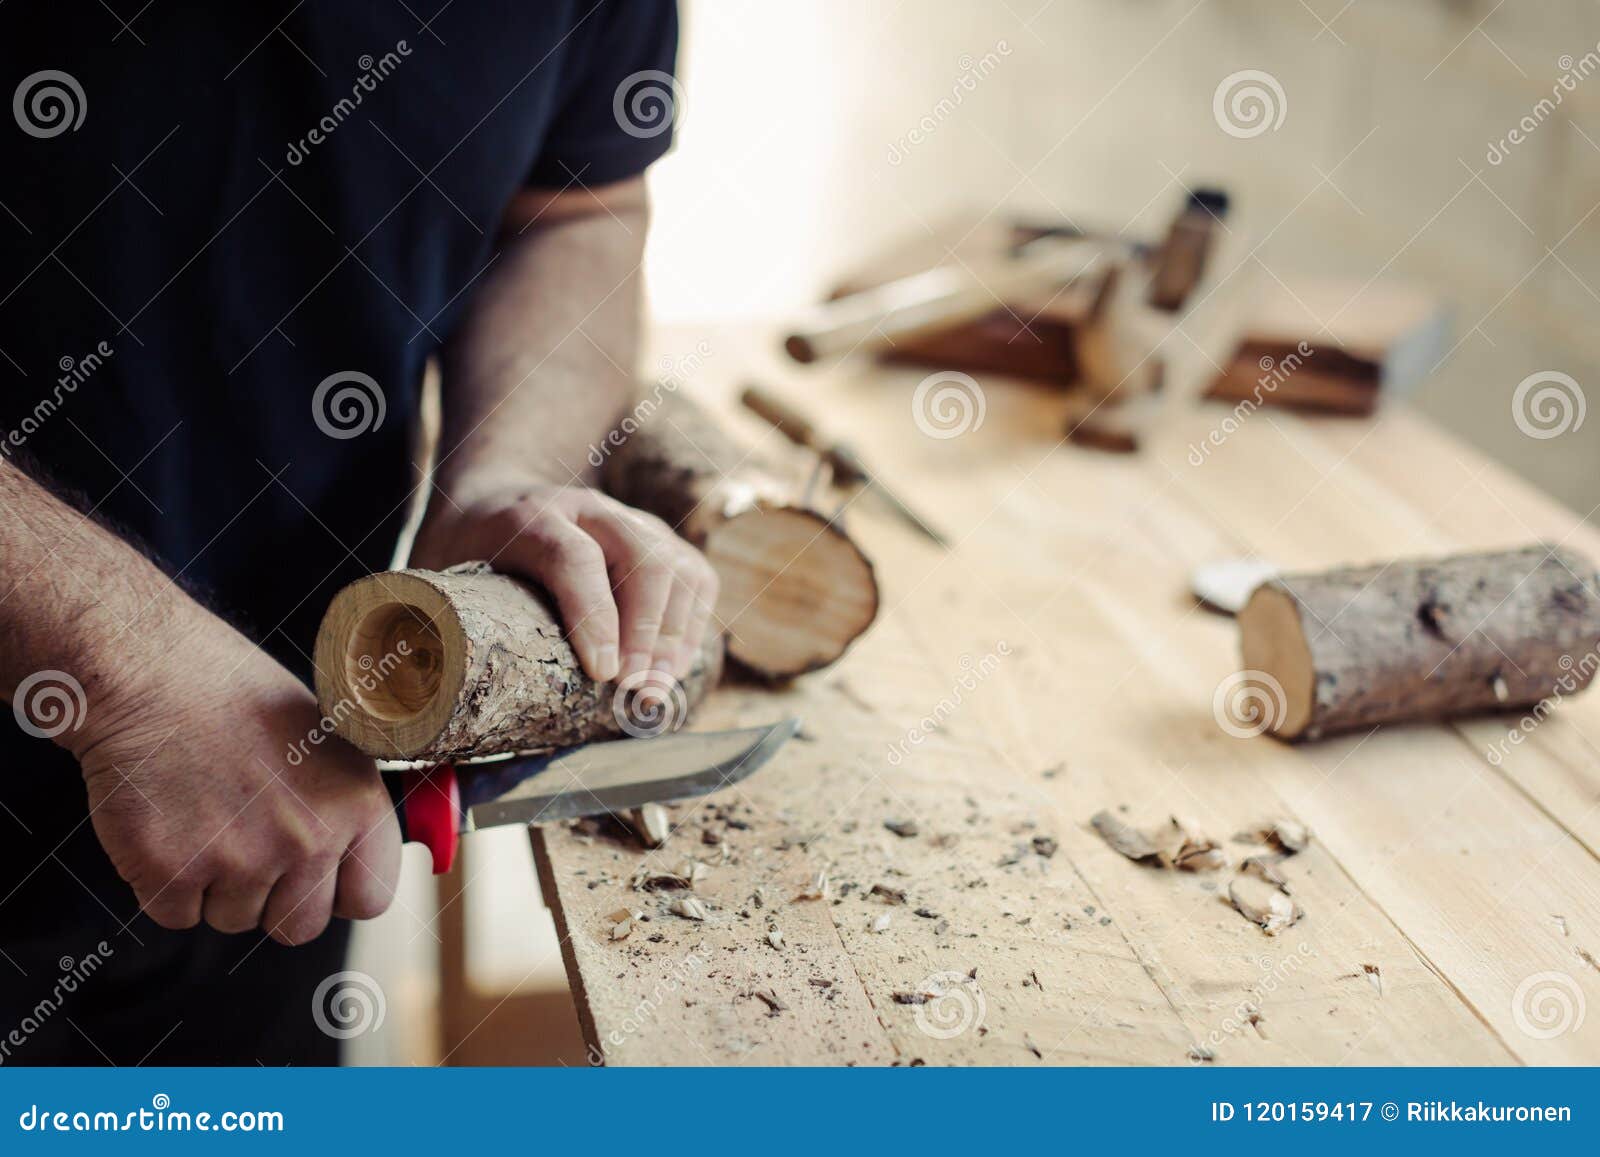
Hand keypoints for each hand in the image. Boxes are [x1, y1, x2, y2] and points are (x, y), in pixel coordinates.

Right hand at [67, 603, 400, 943]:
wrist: (152, 674)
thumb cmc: (239, 700)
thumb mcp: (326, 742)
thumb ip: (345, 810)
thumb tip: (359, 865)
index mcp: (357, 803)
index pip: (372, 898)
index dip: (340, 892)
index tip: (319, 875)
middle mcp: (308, 839)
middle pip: (299, 927)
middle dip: (273, 899)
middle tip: (248, 841)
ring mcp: (240, 860)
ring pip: (234, 920)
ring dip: (217, 884)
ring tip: (207, 813)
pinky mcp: (172, 872)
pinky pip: (176, 915)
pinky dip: (166, 883)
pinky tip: (170, 824)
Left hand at [411, 473, 719, 681]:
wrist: (496, 491)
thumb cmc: (465, 548)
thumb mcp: (433, 572)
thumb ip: (428, 621)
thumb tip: (416, 703)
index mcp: (525, 514)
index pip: (573, 557)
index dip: (593, 615)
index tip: (604, 673)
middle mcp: (587, 510)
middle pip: (642, 558)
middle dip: (647, 633)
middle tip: (636, 694)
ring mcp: (629, 520)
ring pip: (677, 565)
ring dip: (676, 635)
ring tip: (658, 692)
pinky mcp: (657, 539)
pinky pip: (695, 576)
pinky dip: (694, 624)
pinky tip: (677, 667)